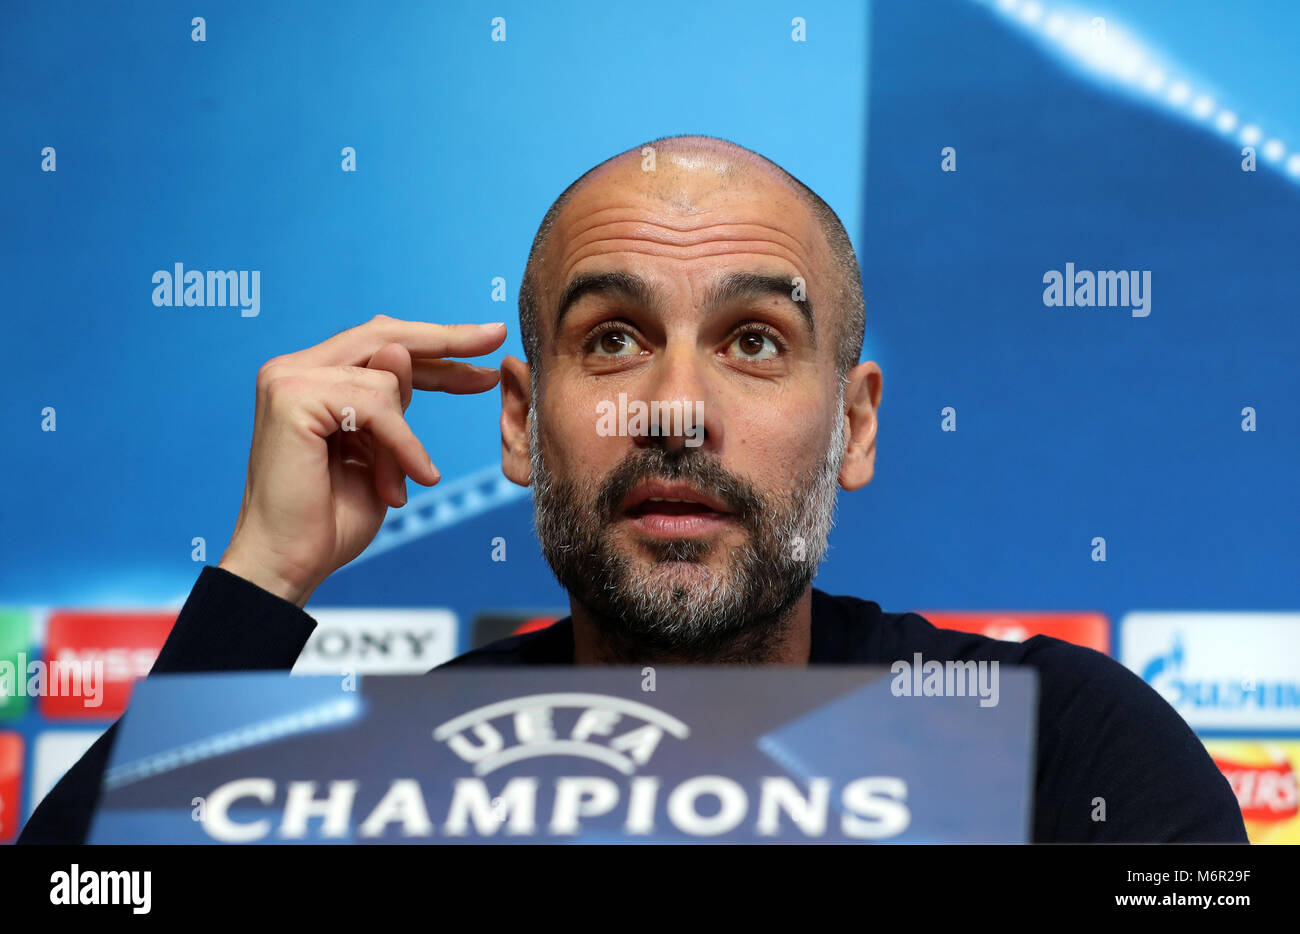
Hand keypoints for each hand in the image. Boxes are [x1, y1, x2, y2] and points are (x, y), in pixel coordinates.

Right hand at [217, 315, 505, 605]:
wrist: (289, 563)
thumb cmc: (329, 520)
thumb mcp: (380, 455)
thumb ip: (392, 408)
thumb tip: (404, 356)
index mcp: (313, 380)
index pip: (381, 346)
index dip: (436, 347)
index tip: (487, 349)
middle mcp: (295, 370)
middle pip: (383, 336)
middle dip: (445, 340)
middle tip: (494, 338)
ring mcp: (289, 379)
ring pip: (386, 381)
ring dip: (405, 441)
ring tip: (400, 484)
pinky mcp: (292, 397)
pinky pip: (376, 405)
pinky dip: (401, 444)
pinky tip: (407, 481)